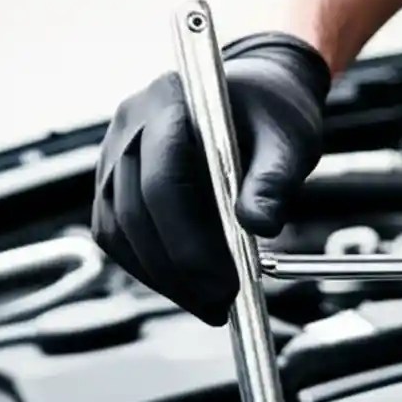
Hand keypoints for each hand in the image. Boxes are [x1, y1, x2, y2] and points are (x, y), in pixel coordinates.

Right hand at [90, 33, 330, 326]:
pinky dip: (146, 266)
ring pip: (118, 230)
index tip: (225, 284)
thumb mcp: (288, 141)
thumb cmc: (273, 113)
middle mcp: (130, 124)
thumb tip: (260, 226)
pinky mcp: (113, 181)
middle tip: (219, 305)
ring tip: (207, 303)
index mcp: (170, 101)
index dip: (190, 243)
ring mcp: (113, 152)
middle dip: (178, 270)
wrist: (257, 96)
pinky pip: (115, 233)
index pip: (164, 183)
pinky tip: (184, 287)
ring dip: (160, 276)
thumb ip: (274, 181)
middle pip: (136, 212)